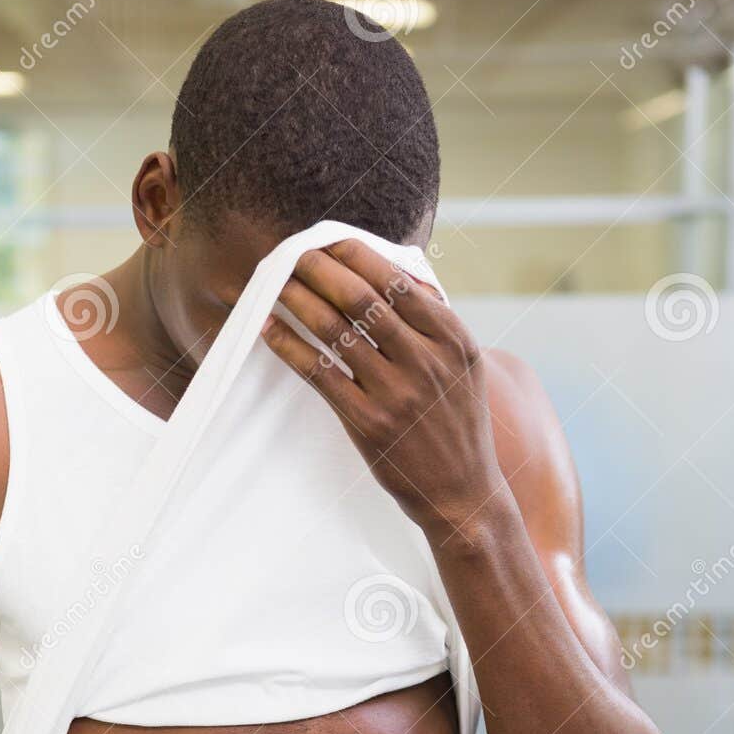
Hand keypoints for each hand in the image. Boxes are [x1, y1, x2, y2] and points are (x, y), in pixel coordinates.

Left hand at [261, 239, 506, 534]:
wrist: (462, 491)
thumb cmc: (457, 422)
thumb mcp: (464, 364)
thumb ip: (434, 318)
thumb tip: (398, 267)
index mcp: (451, 338)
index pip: (395, 280)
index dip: (355, 255)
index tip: (328, 242)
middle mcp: (425, 361)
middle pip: (361, 298)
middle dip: (320, 268)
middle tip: (291, 254)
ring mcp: (396, 393)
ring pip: (335, 330)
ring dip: (298, 300)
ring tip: (274, 283)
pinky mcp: (368, 423)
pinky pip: (320, 373)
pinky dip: (290, 346)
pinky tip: (270, 329)